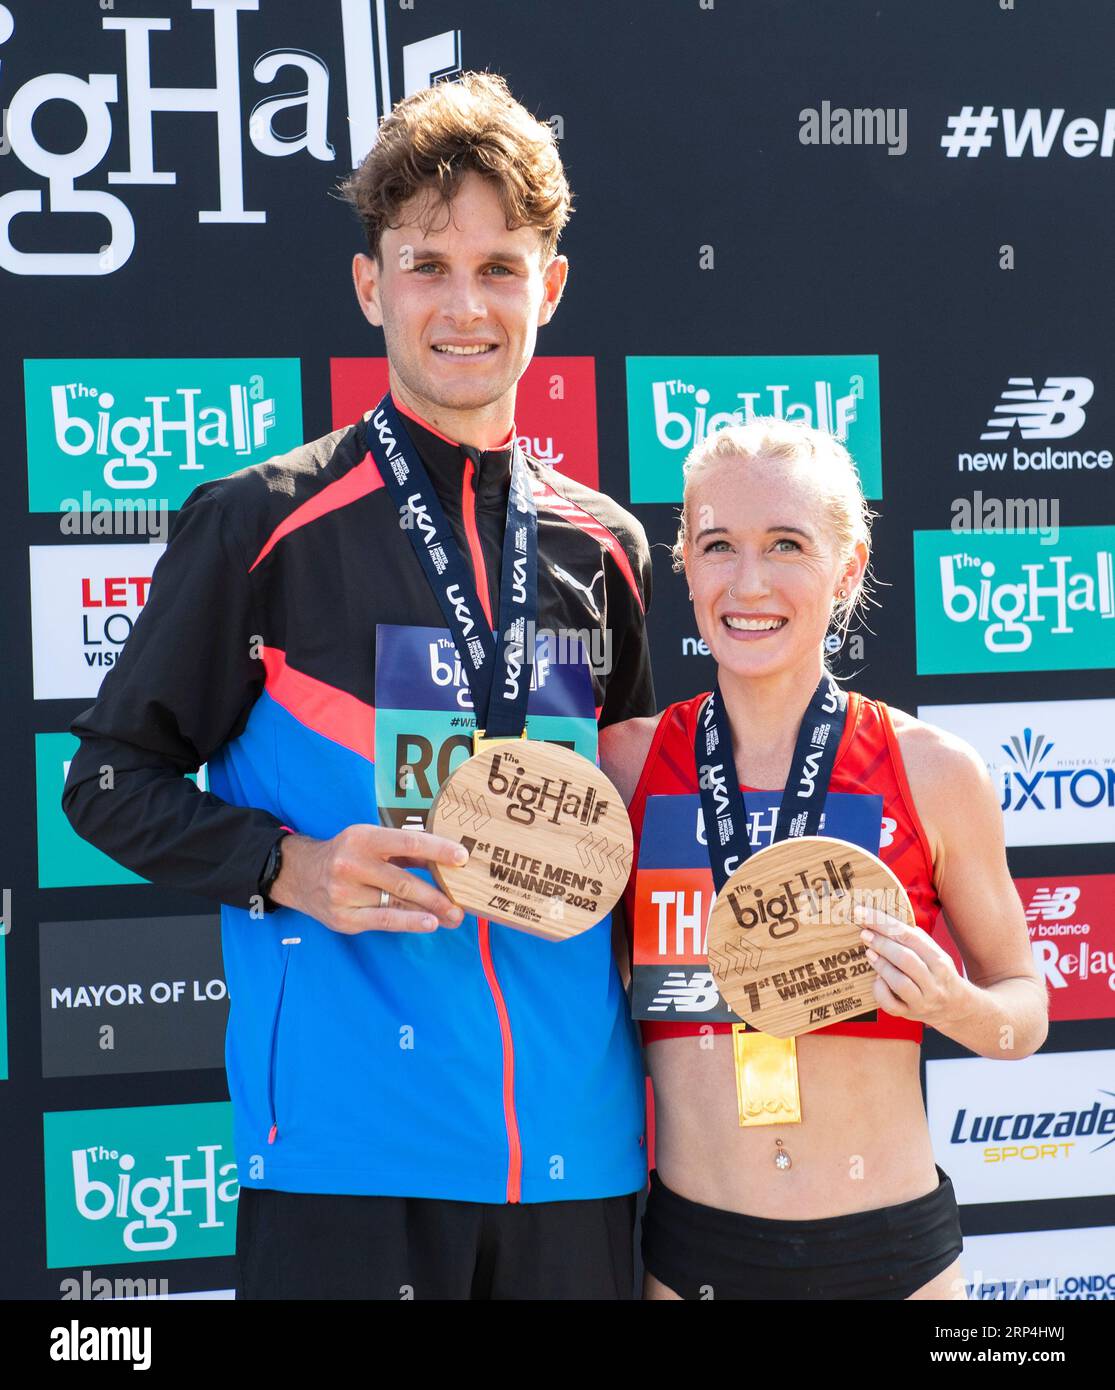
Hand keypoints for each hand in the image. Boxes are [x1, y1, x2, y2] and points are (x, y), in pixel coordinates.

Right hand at [270, 825, 468, 934]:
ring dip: (428, 912)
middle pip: (403, 881)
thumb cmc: (347, 854)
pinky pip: (383, 921)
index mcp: (363, 838)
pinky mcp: (343, 918)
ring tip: (451, 917)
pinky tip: (428, 924)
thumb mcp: (372, 842)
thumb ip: (407, 851)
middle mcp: (351, 865)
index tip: (462, 858)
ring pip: (396, 904)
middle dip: (437, 895)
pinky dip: (408, 923)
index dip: (438, 850)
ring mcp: (344, 893)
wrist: (300, 874)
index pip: (408, 842)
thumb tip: (447, 861)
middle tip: (461, 905)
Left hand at [854, 904, 972, 1027]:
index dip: (884, 923)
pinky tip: (876, 979)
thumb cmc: (938, 973)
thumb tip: (884, 918)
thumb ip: (915, 938)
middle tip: (864, 933)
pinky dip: (879, 990)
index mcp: (940, 961)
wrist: (955, 1007)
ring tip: (869, 953)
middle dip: (882, 943)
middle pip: (906, 959)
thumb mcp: (935, 953)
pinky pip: (890, 1004)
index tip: (864, 914)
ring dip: (881, 965)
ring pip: (899, 982)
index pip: (910, 937)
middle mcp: (933, 982)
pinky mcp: (909, 1014)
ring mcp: (922, 1000)